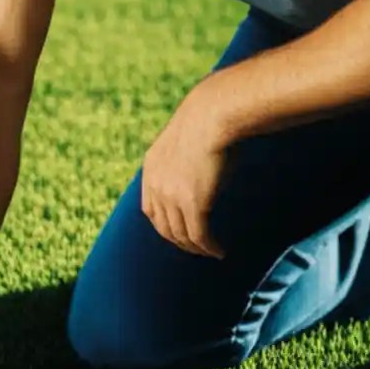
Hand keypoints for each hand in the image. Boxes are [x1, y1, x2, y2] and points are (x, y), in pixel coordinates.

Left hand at [140, 81, 237, 259]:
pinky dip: (209, 247)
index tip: (180, 232)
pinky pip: (199, 235)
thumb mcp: (184, 138)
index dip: (164, 225)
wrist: (211, 115)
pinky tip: (219, 251)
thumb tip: (198, 162)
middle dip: (180, 241)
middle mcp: (156, 184)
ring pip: (181, 235)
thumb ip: (183, 155)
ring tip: (211, 252)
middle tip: (197, 249)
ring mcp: (172, 196)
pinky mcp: (193, 203)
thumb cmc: (207, 120)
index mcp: (150, 168)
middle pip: (164, 226)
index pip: (150, 210)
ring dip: (196, 248)